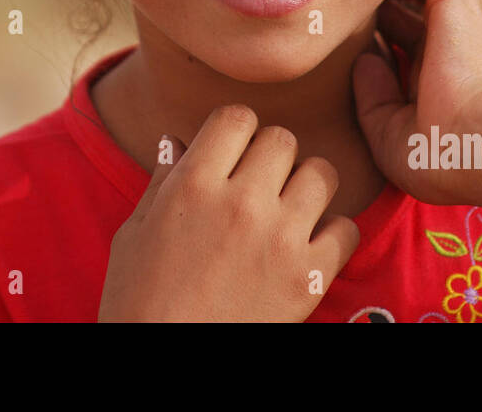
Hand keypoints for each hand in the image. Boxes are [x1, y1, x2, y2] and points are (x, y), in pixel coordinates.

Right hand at [98, 105, 359, 321]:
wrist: (164, 363)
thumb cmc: (140, 301)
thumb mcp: (134, 234)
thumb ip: (162, 182)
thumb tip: (177, 142)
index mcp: (193, 185)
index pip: (237, 117)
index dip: (236, 131)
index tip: (233, 152)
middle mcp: (240, 202)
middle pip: (283, 139)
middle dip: (271, 156)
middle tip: (260, 184)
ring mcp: (279, 238)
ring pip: (322, 173)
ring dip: (307, 187)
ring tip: (289, 210)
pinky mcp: (308, 278)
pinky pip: (347, 229)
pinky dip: (333, 235)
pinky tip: (309, 247)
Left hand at [351, 0, 481, 207]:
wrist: (467, 142)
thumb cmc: (431, 153)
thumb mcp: (386, 132)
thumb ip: (371, 94)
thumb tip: (367, 55)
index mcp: (432, 77)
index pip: (409, 35)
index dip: (384, 24)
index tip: (356, 23)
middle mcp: (446, 43)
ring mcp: (456, 18)